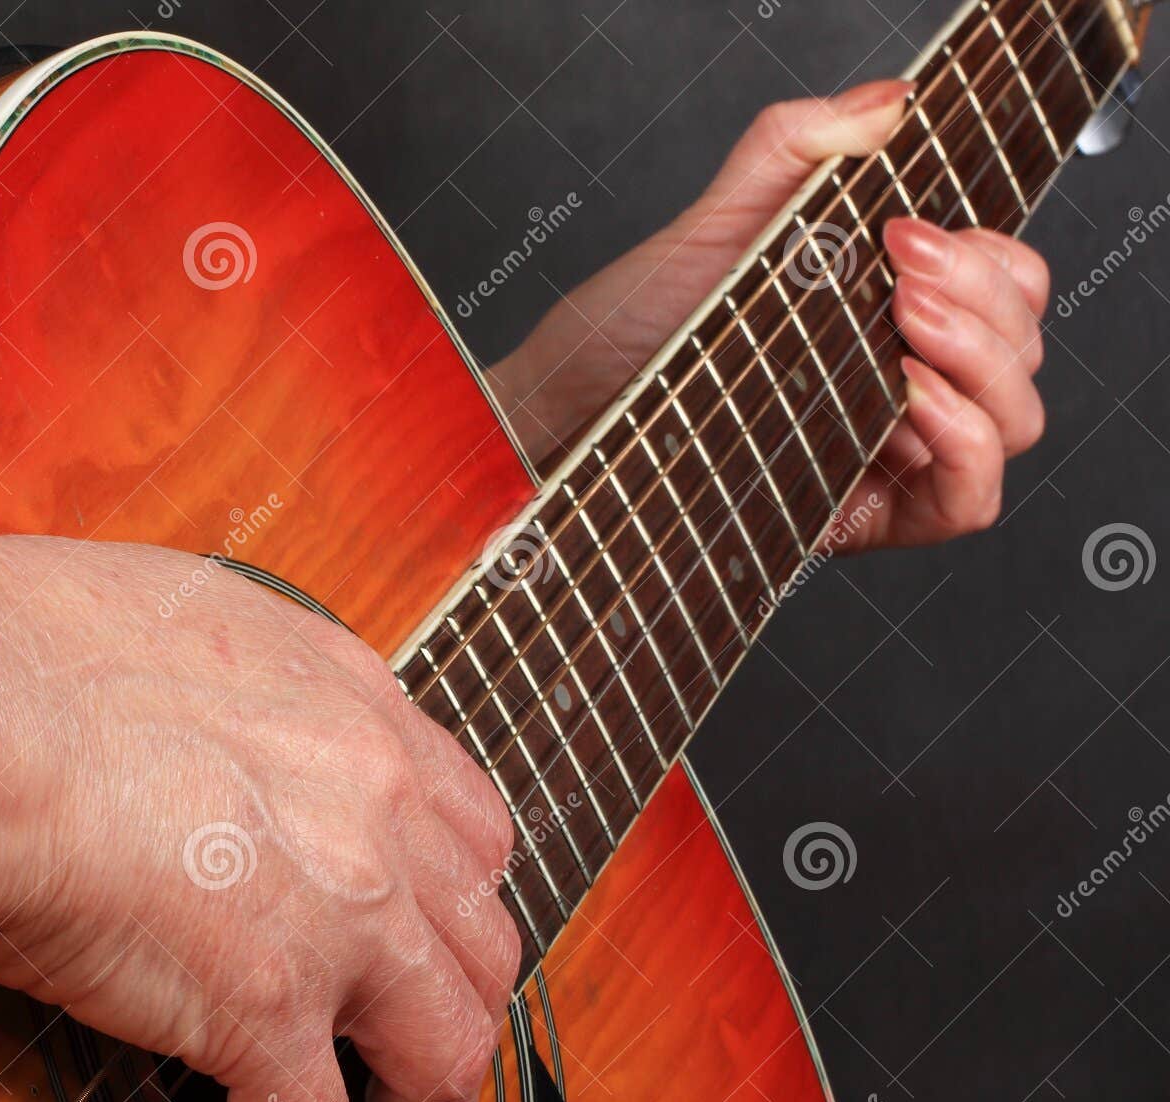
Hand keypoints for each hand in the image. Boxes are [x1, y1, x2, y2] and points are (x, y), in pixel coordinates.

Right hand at [0, 540, 519, 1101]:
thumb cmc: (28, 651)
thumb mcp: (185, 622)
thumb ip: (240, 684)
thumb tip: (209, 715)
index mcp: (355, 714)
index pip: (466, 829)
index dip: (457, 903)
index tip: (432, 942)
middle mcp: (376, 815)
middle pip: (481, 947)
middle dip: (463, 1015)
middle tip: (424, 1061)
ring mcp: (337, 918)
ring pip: (445, 1052)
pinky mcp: (263, 1011)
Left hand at [489, 80, 1049, 550]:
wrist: (562, 415)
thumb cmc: (627, 335)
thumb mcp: (715, 226)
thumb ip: (795, 151)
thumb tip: (886, 103)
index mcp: (882, 312)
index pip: (1002, 285)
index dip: (985, 257)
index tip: (908, 236)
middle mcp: (895, 381)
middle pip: (1021, 348)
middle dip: (985, 300)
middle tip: (903, 278)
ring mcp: (882, 453)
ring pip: (1012, 421)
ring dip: (984, 363)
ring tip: (904, 329)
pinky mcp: (858, 516)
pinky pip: (967, 504)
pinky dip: (964, 445)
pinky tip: (910, 401)